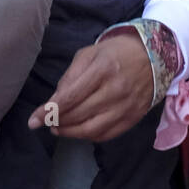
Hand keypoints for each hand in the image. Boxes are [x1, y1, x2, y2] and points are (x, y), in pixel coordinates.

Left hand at [28, 30, 153, 140]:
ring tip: (58, 128)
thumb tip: (53, 102)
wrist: (155, 56)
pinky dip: (88, 136)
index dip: (48, 112)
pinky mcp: (133, 118)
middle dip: (56, 122)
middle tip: (45, 121)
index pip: (69, 98)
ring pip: (90, 130)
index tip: (33, 121)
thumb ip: (69, 77)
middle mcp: (115, 90)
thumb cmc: (116, 53)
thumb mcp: (89, 54)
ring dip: (69, 133)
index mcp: (102, 70)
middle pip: (78, 115)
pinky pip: (106, 135)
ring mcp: (126, 107)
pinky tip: (79, 130)